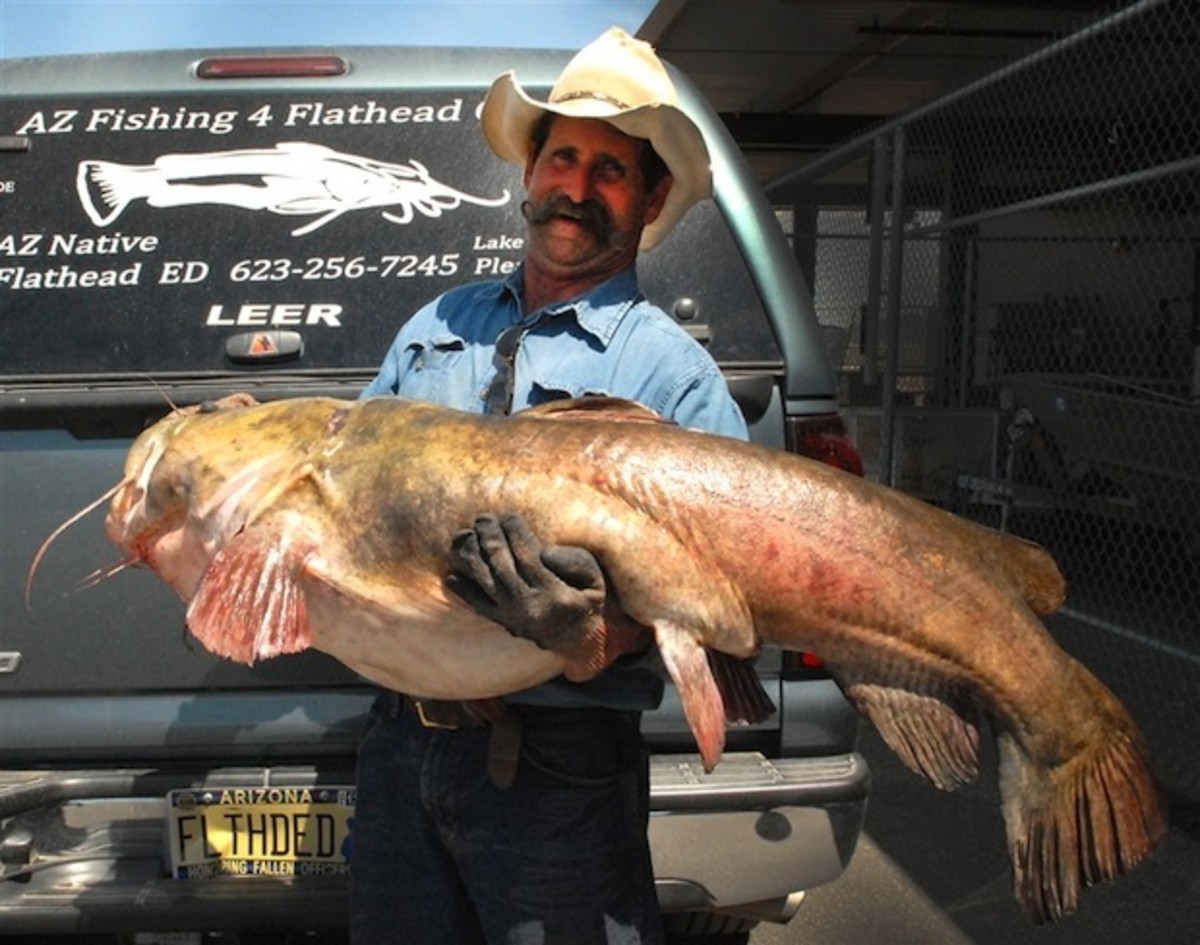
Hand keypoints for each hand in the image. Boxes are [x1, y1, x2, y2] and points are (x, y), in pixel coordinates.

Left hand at [446, 513, 604, 653]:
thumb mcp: (594, 579)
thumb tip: (544, 552)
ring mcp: (513, 617)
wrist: (577, 639)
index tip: (510, 516)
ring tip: (465, 535)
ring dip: (473, 557)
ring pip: (486, 583)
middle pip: (502, 567)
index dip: (516, 533)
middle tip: (484, 518)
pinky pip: (478, 606)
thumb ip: (574, 562)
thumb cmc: (585, 598)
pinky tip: (451, 576)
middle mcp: (530, 607)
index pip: (529, 558)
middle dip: (490, 538)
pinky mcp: (502, 622)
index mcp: (555, 595)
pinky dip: (464, 591)